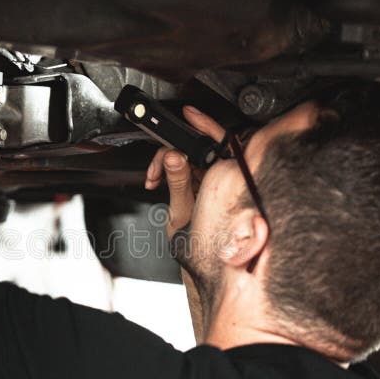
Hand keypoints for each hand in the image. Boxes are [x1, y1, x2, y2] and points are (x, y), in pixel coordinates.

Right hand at [144, 105, 227, 238]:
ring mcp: (214, 182)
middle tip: (156, 167)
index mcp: (225, 182)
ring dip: (167, 164)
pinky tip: (159, 181)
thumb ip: (178, 182)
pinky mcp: (204, 184)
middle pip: (197, 148)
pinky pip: (188, 168)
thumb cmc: (199, 246)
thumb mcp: (182, 212)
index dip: (201, 125)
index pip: (214, 144)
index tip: (187, 115)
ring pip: (190, 157)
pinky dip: (170, 172)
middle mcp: (223, 180)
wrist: (198, 264)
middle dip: (171, 152)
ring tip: (154, 179)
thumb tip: (174, 156)